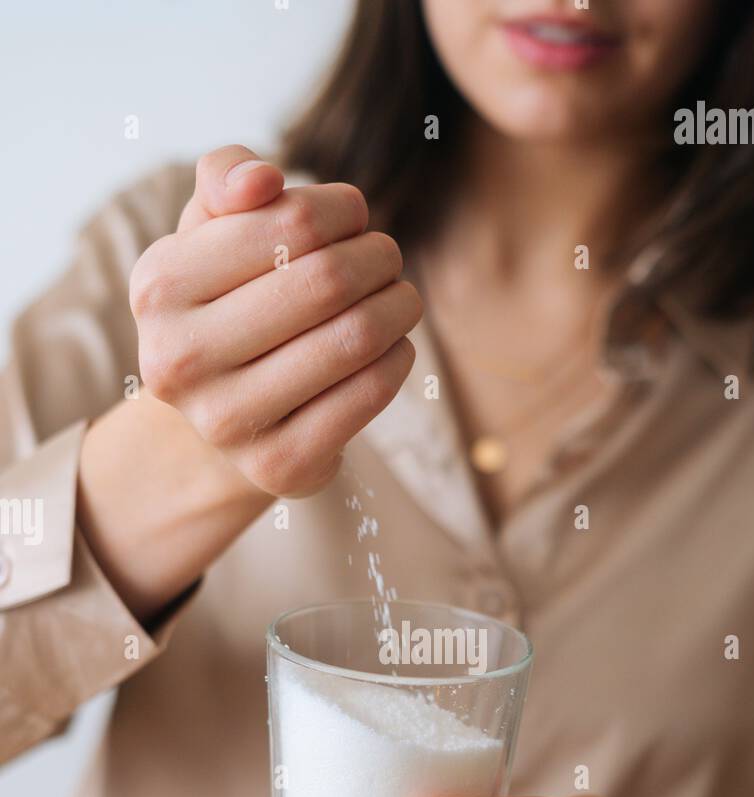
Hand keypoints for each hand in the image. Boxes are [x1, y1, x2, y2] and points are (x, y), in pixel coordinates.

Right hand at [129, 144, 421, 497]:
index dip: (341, 209)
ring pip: (356, 338)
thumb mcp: (210, 232)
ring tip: (400, 298)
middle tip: (386, 257)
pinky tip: (393, 347)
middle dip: (377, 257)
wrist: (221, 420)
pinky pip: (368, 394)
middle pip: (327, 280)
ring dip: (398, 306)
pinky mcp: (279, 467)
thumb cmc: (227, 302)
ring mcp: (227, 422)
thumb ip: (226, 178)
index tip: (353, 216)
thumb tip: (260, 181)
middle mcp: (180, 360)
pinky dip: (396, 359)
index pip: (289, 220)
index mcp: (159, 286)